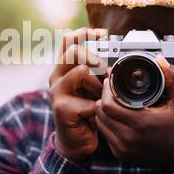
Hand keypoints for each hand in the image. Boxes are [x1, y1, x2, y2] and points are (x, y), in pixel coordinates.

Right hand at [49, 27, 107, 162]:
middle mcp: (57, 76)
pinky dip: (98, 108)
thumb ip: (98, 71)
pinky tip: (96, 115)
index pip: (68, 40)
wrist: (76, 141)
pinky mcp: (61, 108)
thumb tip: (117, 56)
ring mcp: (57, 92)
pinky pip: (88, 100)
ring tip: (100, 98)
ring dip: (98, 85)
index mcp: (64, 68)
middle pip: (74, 51)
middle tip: (105, 74)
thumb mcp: (93, 87)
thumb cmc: (87, 111)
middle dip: (95, 59)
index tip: (102, 34)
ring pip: (81, 72)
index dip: (84, 32)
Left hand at [95, 55, 173, 171]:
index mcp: (142, 123)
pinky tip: (115, 116)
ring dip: (103, 111)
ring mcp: (124, 149)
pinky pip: (105, 135)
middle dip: (103, 98)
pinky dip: (107, 124)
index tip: (111, 81)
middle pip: (100, 113)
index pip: (108, 105)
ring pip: (101, 124)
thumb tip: (160, 60)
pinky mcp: (122, 155)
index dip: (106, 90)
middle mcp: (130, 138)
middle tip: (110, 89)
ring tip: (112, 101)